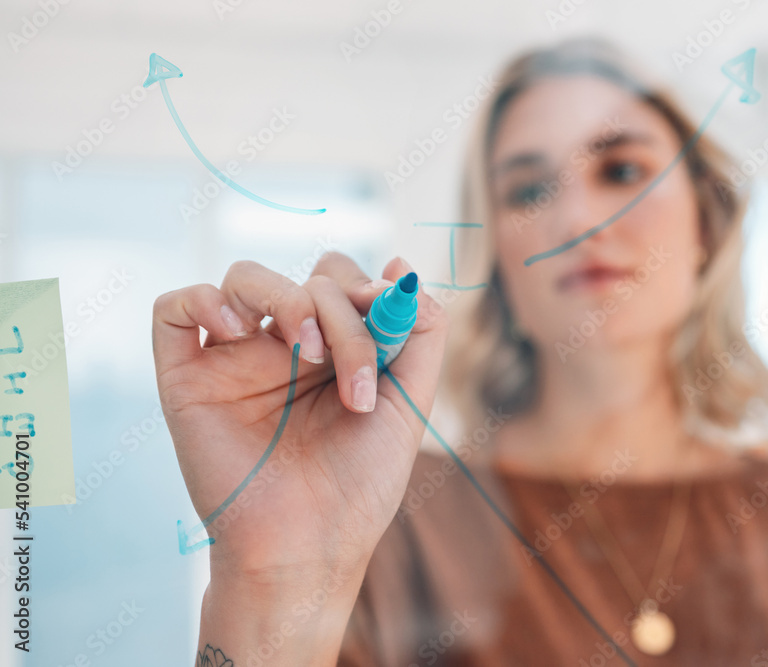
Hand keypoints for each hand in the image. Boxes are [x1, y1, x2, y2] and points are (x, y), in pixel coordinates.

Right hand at [152, 253, 447, 584]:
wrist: (308, 547)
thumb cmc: (359, 485)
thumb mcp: (411, 404)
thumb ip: (421, 333)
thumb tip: (404, 266)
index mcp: (333, 349)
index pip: (343, 279)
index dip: (365, 286)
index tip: (386, 318)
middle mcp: (282, 347)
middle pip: (308, 280)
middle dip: (341, 314)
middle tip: (354, 379)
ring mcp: (234, 359)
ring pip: (246, 276)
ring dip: (290, 302)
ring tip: (307, 356)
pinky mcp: (187, 377)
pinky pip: (174, 307)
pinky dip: (204, 300)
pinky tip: (241, 334)